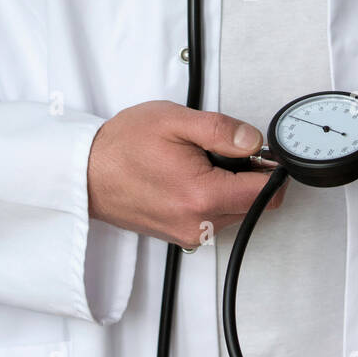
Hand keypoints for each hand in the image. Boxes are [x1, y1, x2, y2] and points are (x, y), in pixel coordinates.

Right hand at [87, 100, 285, 249]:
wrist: (85, 173)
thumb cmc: (121, 148)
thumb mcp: (175, 120)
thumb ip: (222, 130)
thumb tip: (254, 140)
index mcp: (202, 196)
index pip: (266, 193)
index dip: (272, 168)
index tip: (264, 153)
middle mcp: (199, 224)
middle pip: (254, 203)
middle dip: (247, 175)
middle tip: (217, 151)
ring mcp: (190, 234)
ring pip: (236, 211)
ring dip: (228, 187)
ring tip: (195, 164)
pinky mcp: (181, 236)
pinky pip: (215, 218)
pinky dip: (211, 198)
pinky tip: (187, 178)